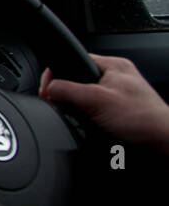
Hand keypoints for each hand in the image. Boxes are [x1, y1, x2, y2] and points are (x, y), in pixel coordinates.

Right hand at [40, 54, 168, 154]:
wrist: (163, 145)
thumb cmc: (143, 120)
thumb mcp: (96, 99)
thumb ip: (67, 90)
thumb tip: (49, 89)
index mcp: (113, 66)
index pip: (74, 60)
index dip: (57, 75)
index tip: (48, 91)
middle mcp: (116, 79)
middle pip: (77, 82)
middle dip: (68, 97)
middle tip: (66, 109)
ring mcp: (118, 97)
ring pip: (84, 100)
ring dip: (80, 112)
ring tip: (85, 121)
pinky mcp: (118, 114)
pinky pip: (93, 114)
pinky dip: (89, 122)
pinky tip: (93, 128)